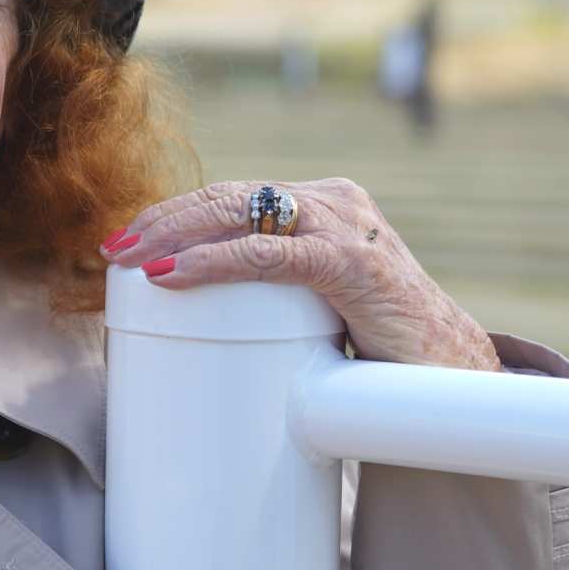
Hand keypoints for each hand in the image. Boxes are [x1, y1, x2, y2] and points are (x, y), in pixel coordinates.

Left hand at [99, 178, 501, 371]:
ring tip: (129, 259)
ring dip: (174, 234)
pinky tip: (173, 275)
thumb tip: (204, 310)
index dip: (177, 213)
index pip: (236, 194)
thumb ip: (279, 288)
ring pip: (240, 214)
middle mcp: (336, 201)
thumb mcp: (322, 303)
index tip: (130, 239)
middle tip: (112, 249)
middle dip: (163, 219)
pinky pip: (268, 255)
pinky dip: (213, 263)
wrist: (456, 375)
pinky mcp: (354, 264)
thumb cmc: (384, 349)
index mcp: (326, 203)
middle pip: (229, 196)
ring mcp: (347, 227)